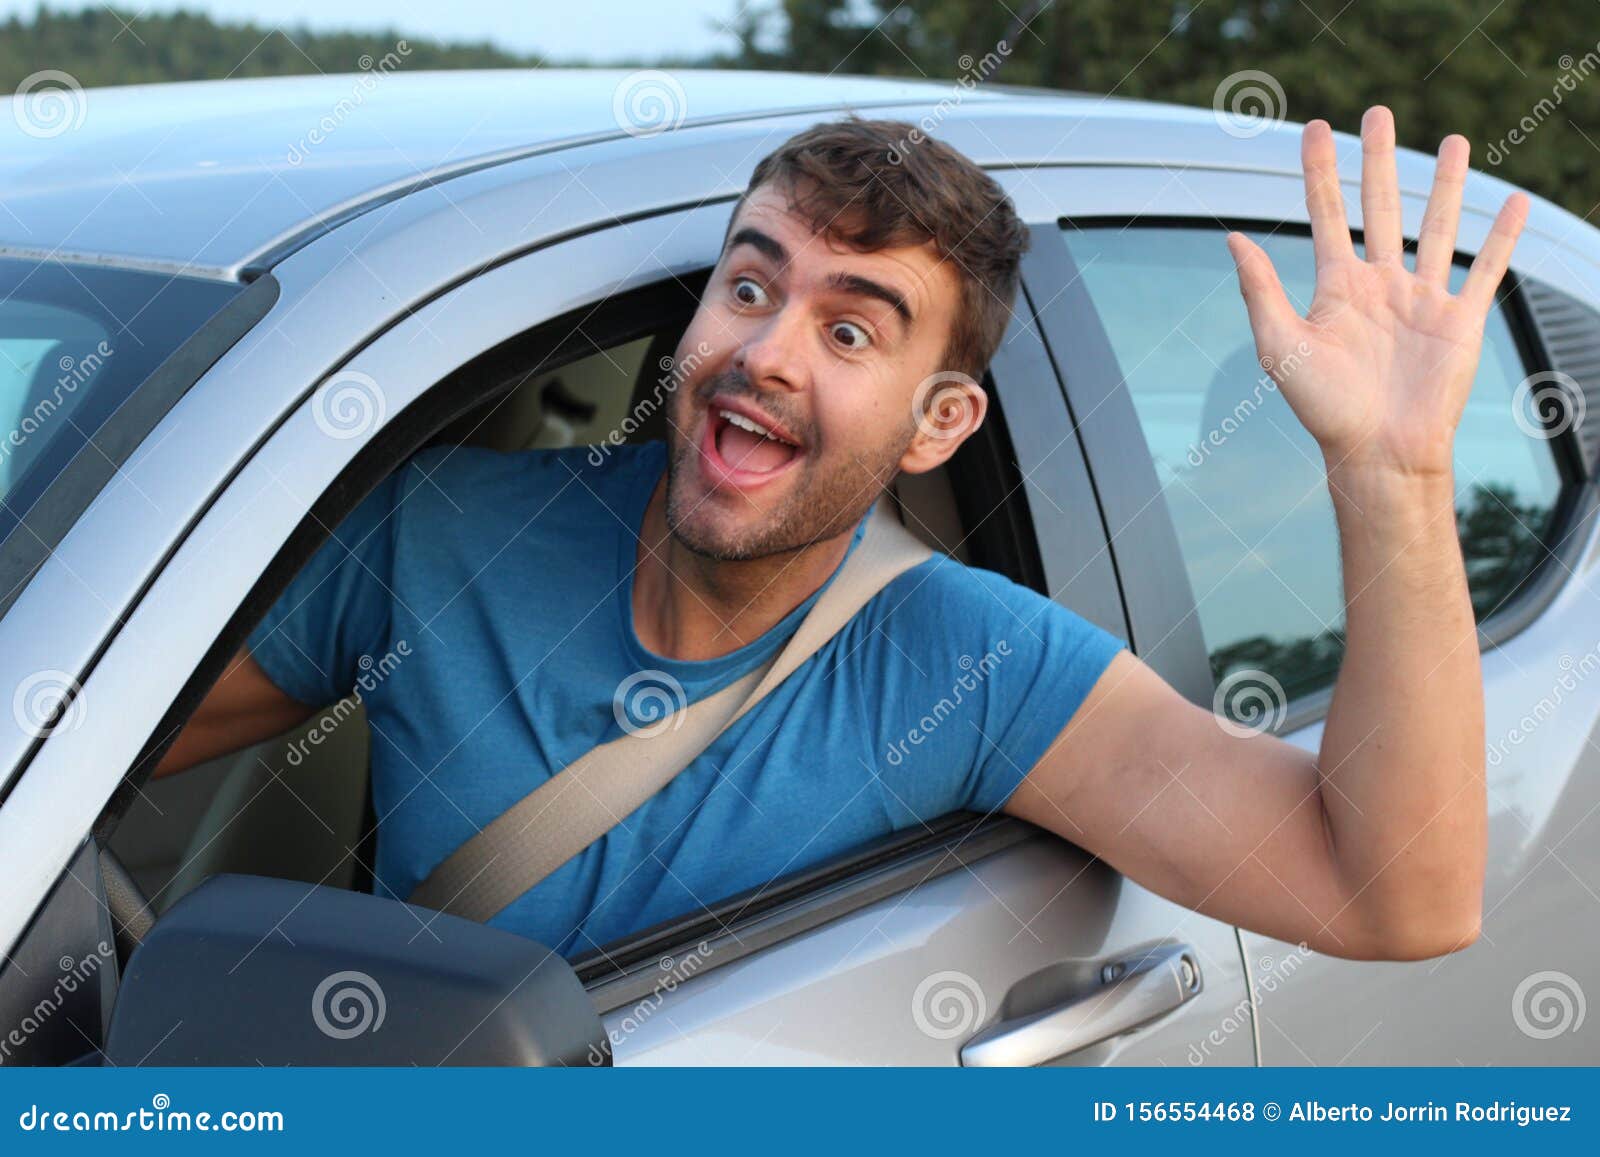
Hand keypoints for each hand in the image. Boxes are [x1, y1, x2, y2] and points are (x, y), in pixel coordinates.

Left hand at [1226, 105, 1529, 479]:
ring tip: (1452, 141)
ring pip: (1436, 226)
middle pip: (1381, 206)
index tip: (1315, 128)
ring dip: (1443, 183)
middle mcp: (1379, 285)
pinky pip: (1484, 268)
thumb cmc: (1324, 408)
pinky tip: (1510, 201)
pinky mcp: (1459, 319)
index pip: (1326, 213)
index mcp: (1336, 288)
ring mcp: (1421, 299)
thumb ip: (1260, 290)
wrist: (1378, 451)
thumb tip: (1232, 238)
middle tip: (1377, 112)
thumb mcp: (1280, 346)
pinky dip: (1501, 236)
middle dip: (1378, 160)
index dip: (1319, 171)